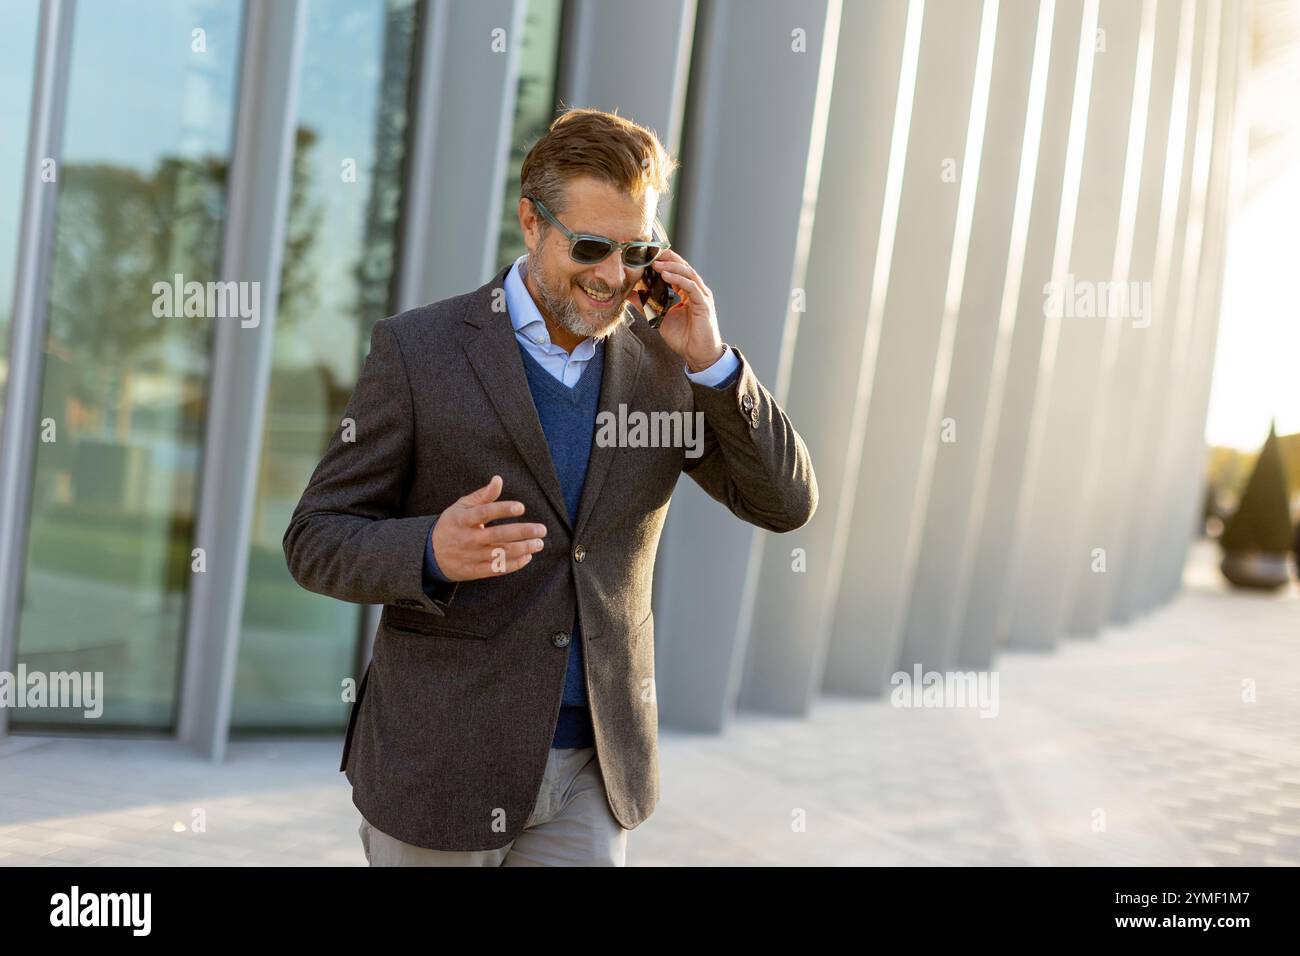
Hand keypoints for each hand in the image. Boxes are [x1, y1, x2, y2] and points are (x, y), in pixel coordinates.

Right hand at [430, 475, 545, 579]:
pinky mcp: (474, 571)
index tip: (521, 507)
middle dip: (522, 532)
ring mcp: (470, 556)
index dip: (503, 509)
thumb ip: (482, 495)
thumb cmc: (452, 524)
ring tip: (539, 543)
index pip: (484, 513)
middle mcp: (467, 538)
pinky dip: (514, 564)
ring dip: (523, 549)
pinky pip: (497, 569)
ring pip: (500, 554)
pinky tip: (527, 556)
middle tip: (541, 529)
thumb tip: (498, 479)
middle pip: (497, 535)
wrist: (430, 554)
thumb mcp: (461, 506)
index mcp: (462, 519)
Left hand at [649, 250, 725, 371]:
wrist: (698, 355)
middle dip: (667, 258)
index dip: (664, 261)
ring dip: (671, 266)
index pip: (677, 270)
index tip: (647, 255)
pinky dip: (678, 279)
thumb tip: (629, 294)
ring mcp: (702, 296)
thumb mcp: (659, 318)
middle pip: (683, 267)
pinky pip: (691, 287)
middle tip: (651, 254)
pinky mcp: (704, 304)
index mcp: (687, 292)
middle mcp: (696, 291)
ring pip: (688, 274)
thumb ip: (646, 305)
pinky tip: (665, 275)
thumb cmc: (683, 337)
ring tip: (656, 263)